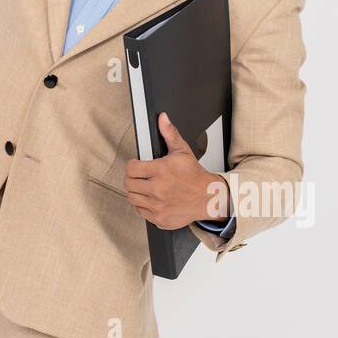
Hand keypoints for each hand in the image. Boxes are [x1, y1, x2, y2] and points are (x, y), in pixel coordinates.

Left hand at [124, 112, 229, 229]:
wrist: (209, 198)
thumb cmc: (194, 176)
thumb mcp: (183, 151)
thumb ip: (170, 134)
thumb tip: (162, 119)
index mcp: (162, 171)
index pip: (131, 168)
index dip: (132, 165)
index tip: (136, 165)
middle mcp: (158, 189)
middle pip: (128, 184)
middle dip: (132, 178)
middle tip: (140, 176)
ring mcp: (158, 206)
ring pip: (132, 197)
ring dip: (136, 191)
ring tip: (145, 187)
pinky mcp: (159, 218)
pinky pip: (140, 211)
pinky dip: (143, 205)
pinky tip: (152, 198)